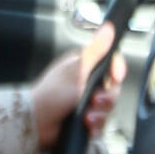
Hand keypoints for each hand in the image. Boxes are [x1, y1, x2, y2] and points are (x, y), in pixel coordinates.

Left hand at [31, 22, 126, 149]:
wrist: (37, 123)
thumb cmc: (52, 94)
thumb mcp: (77, 69)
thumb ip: (96, 50)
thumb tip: (108, 27)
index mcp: (85, 67)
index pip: (112, 64)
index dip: (117, 71)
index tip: (116, 77)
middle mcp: (86, 83)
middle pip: (113, 89)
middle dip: (107, 98)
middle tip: (94, 100)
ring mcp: (86, 103)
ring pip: (109, 108)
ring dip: (100, 114)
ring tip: (86, 116)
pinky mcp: (85, 120)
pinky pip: (101, 124)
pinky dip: (95, 126)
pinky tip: (85, 125)